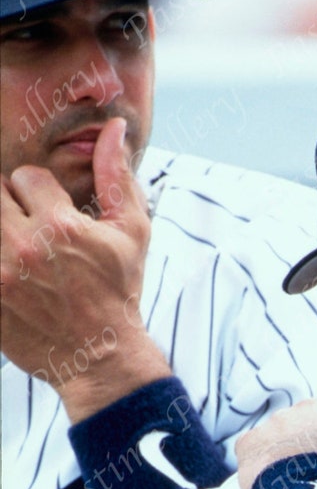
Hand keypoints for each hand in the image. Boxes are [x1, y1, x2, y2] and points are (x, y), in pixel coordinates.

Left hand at [0, 119, 168, 418]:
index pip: (25, 176)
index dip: (38, 192)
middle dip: (11, 207)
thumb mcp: (131, 235)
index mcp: (61, 226)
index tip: (52, 216)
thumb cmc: (118, 296)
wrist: (102, 360)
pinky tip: (14, 272)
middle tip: (30, 230)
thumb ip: (117, 178)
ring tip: (21, 249)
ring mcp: (1, 275)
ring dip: (2, 229)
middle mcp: (25, 247)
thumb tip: (113, 128)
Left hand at [235, 392, 316, 488]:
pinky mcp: (251, 443)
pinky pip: (253, 451)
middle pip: (311, 421)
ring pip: (282, 436)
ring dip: (289, 453)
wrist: (314, 487)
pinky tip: (274, 483)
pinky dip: (261, 465)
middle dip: (316, 440)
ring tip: (299, 480)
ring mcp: (276, 422)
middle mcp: (307, 406)